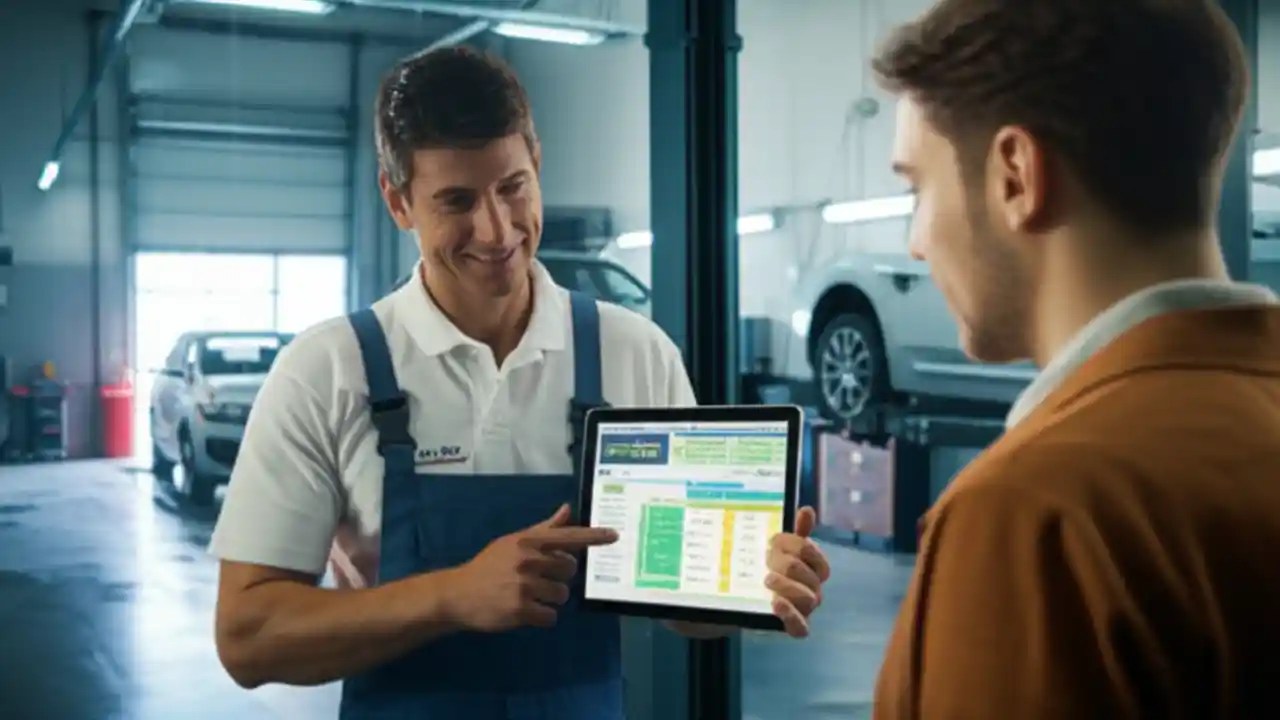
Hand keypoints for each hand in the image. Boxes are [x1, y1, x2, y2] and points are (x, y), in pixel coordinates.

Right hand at [442, 504, 617, 632]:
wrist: (457, 594)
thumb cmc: (488, 566)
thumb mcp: (513, 542)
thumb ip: (543, 529)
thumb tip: (568, 509)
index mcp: (528, 542)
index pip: (567, 537)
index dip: (592, 537)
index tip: (614, 535)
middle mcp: (528, 560)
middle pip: (569, 570)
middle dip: (560, 577)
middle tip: (541, 580)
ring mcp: (524, 586)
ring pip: (562, 595)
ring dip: (551, 599)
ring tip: (530, 596)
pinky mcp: (520, 610)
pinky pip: (550, 616)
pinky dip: (543, 617)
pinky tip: (526, 612)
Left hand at [766, 506, 830, 637]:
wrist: (740, 596)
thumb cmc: (768, 567)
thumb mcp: (777, 548)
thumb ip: (794, 532)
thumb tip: (807, 510)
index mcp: (813, 567)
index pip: (815, 555)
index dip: (798, 547)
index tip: (776, 541)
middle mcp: (814, 588)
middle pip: (811, 576)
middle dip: (789, 566)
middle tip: (767, 560)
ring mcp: (805, 608)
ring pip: (808, 599)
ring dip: (788, 587)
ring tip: (767, 579)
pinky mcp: (793, 626)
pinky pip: (801, 628)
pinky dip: (790, 615)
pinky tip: (775, 603)